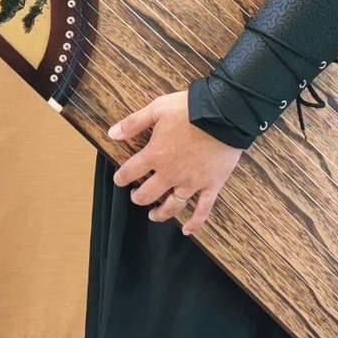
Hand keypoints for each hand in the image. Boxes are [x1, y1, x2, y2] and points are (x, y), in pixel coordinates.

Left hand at [108, 89, 243, 235]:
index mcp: (156, 155)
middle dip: (138, 197)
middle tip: (136, 196)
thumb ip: (134, 122)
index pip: (130, 172)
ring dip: (160, 213)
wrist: (225, 113)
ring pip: (172, 206)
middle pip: (148, 194)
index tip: (119, 179)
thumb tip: (112, 133)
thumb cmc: (191, 108)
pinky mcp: (211, 184)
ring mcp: (192, 182)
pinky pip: (203, 209)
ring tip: (154, 215)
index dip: (121, 177)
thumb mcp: (158, 108)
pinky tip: (188, 230)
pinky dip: (195, 222)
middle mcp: (171, 173)